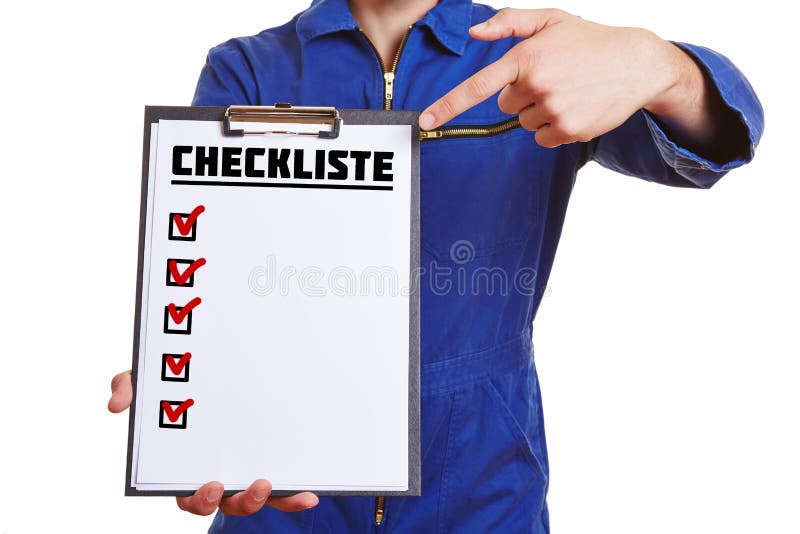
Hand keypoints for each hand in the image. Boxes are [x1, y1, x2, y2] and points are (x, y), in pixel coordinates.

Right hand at [108, 370, 318, 515]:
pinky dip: (294, 497)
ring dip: (264, 500)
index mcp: (187, 466)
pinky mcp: (270, 467)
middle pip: (223, 503)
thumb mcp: (153, 380)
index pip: (188, 494)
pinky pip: (283, 492)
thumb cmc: (182, 383)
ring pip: (252, 500)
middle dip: (235, 500)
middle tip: (253, 484)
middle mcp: (216, 475)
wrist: (223, 367)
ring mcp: (244, 473)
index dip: (199, 498)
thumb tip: (117, 403)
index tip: (211, 485)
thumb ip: (131, 385)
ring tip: (271, 484)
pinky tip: (309, 494)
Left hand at [419, 8, 697, 147]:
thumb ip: (509, 22)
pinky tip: (575, 107)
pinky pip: (542, 138)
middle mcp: (537, 86)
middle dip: (522, 94)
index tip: (425, 121)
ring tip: (567, 90)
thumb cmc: (589, 40)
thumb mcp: (550, 20)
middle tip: (552, 78)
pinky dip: (554, 127)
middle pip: (506, 106)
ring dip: (539, 111)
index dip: (448, 105)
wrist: (637, 63)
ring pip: (524, 122)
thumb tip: (475, 30)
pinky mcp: (568, 131)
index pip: (478, 86)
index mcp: (526, 57)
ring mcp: (553, 111)